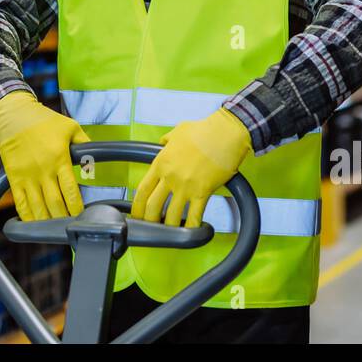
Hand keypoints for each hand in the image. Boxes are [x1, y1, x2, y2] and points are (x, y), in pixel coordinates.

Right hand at [0, 91, 89, 220]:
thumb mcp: (70, 127)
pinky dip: (26, 215)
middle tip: (69, 226)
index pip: (70, 190)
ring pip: (37, 206)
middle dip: (63, 218)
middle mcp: (43, 169)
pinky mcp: (14, 177)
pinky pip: (20, 202)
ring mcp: (27, 175)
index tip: (80, 216)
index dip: (76, 207)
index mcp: (59, 158)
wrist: (15, 116)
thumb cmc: (45, 121)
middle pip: (55, 203)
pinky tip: (33, 222)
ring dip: (46, 221)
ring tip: (53, 228)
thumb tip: (94, 163)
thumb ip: (84, 145)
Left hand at [131, 108, 252, 227]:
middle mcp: (170, 177)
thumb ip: (167, 139)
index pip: (142, 190)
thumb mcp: (178, 131)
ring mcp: (185, 186)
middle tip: (151, 227)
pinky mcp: (203, 192)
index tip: (137, 213)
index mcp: (161, 163)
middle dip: (150, 221)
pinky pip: (195, 216)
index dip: (137, 206)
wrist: (225, 134)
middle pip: (152, 207)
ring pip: (172, 216)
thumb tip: (163, 142)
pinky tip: (193, 230)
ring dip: (171, 227)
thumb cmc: (203, 130)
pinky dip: (193, 226)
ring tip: (172, 231)